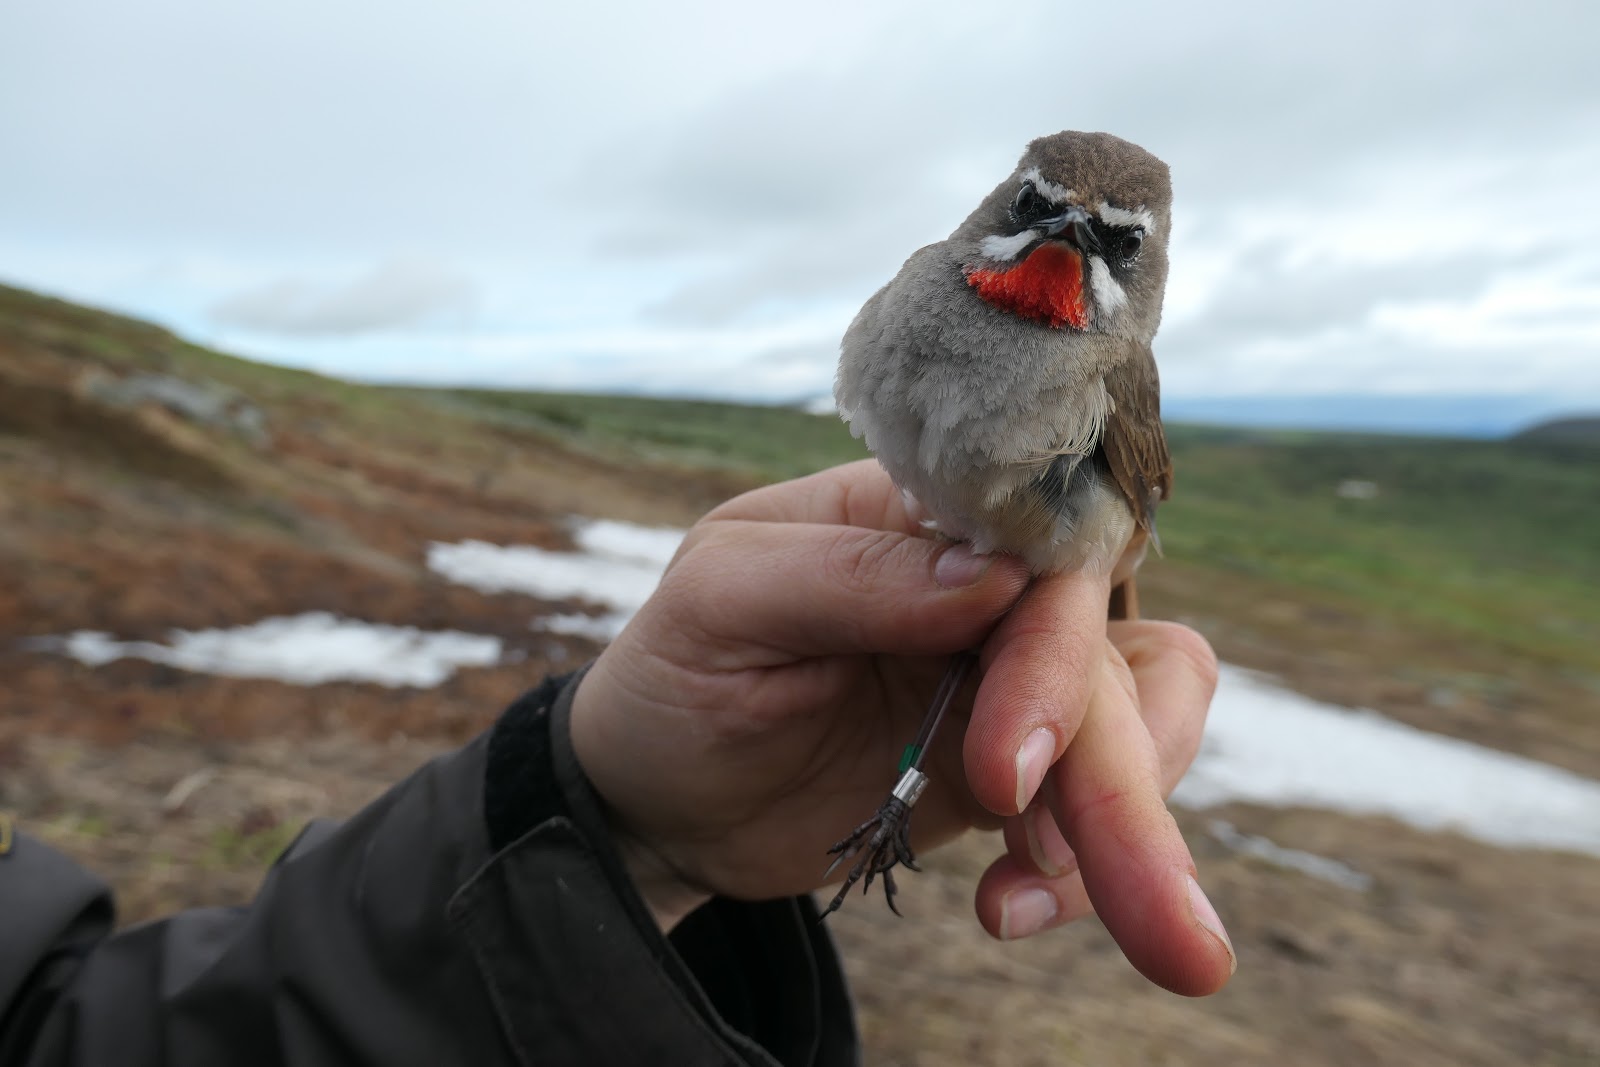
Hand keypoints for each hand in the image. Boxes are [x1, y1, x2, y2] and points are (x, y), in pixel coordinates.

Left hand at [569, 460, 1232, 995]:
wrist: (661, 802)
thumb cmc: (675, 676)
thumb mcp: (721, 605)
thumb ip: (846, 576)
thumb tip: (993, 575)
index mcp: (913, 511)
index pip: (1036, 543)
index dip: (1051, 647)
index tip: (1006, 766)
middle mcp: (981, 582)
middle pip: (1100, 650)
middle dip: (1112, 774)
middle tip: (1111, 896)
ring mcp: (1006, 673)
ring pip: (1139, 718)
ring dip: (1133, 826)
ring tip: (1049, 914)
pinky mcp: (1015, 763)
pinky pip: (1107, 794)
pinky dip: (1083, 862)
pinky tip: (1005, 906)